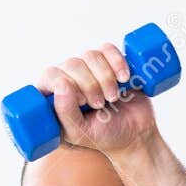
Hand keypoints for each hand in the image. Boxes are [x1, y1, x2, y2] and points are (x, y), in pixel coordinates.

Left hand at [34, 44, 158, 156]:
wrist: (135, 134)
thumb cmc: (103, 136)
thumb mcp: (80, 133)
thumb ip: (65, 113)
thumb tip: (61, 84)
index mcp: (54, 98)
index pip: (49, 76)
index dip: (65, 84)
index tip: (82, 101)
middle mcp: (69, 80)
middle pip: (72, 64)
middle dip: (89, 85)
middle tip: (100, 104)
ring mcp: (89, 69)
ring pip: (90, 56)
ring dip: (105, 77)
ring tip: (113, 97)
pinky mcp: (108, 62)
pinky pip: (108, 49)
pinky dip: (117, 62)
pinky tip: (124, 78)